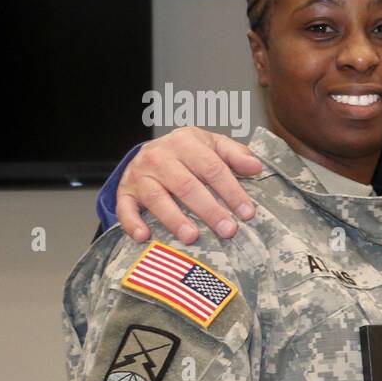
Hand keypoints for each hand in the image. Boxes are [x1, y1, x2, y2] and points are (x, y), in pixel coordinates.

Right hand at [116, 126, 262, 242]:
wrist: (150, 151)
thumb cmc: (189, 152)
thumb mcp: (213, 145)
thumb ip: (235, 154)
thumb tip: (256, 167)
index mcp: (185, 143)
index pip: (212, 168)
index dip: (231, 191)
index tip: (247, 212)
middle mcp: (159, 157)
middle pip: (186, 185)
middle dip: (209, 210)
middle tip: (228, 230)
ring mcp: (140, 175)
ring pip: (157, 198)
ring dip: (174, 219)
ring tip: (192, 237)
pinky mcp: (125, 192)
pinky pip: (125, 208)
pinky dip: (132, 223)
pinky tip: (144, 237)